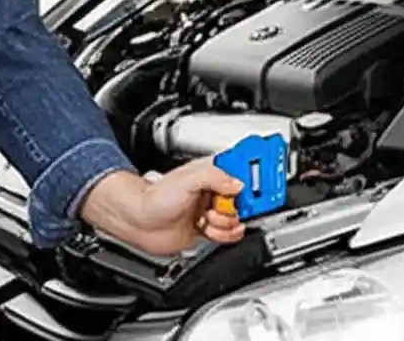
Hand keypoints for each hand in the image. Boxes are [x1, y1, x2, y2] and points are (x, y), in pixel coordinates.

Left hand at [80, 157, 245, 256]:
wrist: (139, 221)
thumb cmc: (155, 196)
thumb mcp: (188, 179)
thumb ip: (216, 177)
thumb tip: (239, 184)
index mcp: (212, 171)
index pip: (243, 169)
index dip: (256, 174)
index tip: (264, 182)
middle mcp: (214, 189)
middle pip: (246, 198)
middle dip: (240, 206)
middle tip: (227, 208)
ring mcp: (211, 209)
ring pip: (237, 218)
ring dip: (227, 223)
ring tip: (210, 219)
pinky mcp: (208, 228)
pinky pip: (228, 233)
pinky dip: (223, 235)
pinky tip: (210, 230)